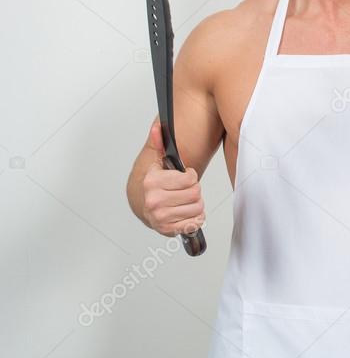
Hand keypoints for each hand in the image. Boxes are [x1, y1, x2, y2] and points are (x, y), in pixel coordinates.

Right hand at [142, 120, 205, 236]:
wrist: (144, 206)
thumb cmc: (156, 185)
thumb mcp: (157, 162)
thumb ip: (159, 144)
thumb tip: (157, 128)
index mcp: (152, 182)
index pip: (189, 179)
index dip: (191, 177)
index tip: (185, 177)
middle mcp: (154, 200)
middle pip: (195, 194)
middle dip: (195, 191)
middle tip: (187, 190)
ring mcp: (160, 216)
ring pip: (197, 208)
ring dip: (196, 204)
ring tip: (186, 201)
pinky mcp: (168, 229)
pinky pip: (194, 223)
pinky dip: (196, 218)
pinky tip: (187, 212)